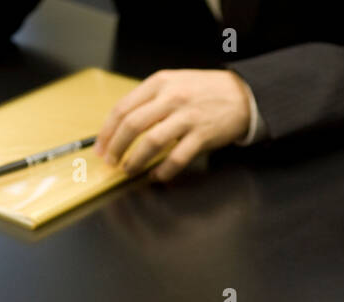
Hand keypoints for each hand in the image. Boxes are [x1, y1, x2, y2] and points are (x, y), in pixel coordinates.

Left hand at [94, 69, 250, 181]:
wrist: (242, 95)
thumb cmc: (204, 92)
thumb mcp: (174, 84)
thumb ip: (149, 101)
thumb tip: (121, 127)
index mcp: (159, 83)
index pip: (123, 108)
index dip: (107, 132)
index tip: (101, 147)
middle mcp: (171, 98)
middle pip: (132, 125)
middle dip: (116, 148)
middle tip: (111, 162)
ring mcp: (187, 116)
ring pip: (150, 142)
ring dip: (135, 161)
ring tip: (129, 170)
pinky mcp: (201, 135)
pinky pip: (176, 158)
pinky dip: (162, 171)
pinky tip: (156, 176)